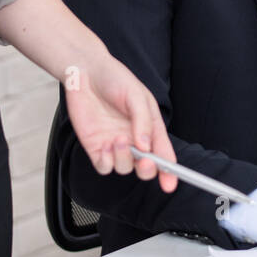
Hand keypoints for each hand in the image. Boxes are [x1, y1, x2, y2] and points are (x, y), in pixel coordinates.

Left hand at [64, 51, 177, 192]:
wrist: (85, 72)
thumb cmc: (115, 79)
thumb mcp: (137, 95)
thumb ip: (143, 121)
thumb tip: (146, 146)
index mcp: (150, 128)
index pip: (163, 154)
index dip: (169, 171)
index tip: (170, 184)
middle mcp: (134, 140)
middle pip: (146, 167)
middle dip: (148, 169)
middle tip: (145, 161)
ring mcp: (115, 145)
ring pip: (124, 168)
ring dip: (124, 158)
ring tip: (118, 139)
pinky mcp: (95, 147)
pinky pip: (103, 166)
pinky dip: (106, 162)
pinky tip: (105, 146)